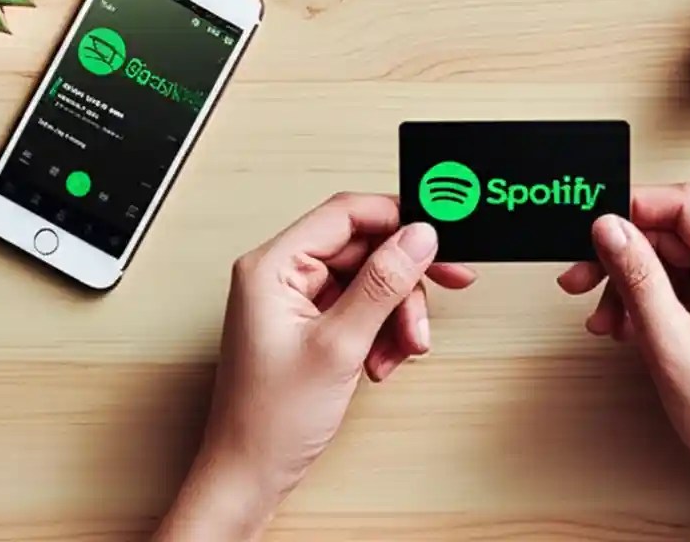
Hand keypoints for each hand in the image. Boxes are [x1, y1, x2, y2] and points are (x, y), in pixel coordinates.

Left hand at [154, 193, 475, 541]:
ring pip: (369, 281)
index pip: (346, 214)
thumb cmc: (268, 420)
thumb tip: (417, 237)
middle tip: (440, 294)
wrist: (249, 475)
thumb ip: (382, 284)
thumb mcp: (339, 345)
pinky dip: (382, 331)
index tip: (438, 236)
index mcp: (272, 266)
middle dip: (403, 282)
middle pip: (364, 250)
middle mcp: (280, 276)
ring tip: (403, 348)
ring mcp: (295, 301)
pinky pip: (360, 309)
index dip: (398, 220)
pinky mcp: (309, 325)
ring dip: (396, 313)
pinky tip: (382, 360)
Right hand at [558, 185, 689, 541]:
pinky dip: (646, 303)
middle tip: (579, 279)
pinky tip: (625, 329)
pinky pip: (679, 288)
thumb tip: (608, 227)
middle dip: (621, 255)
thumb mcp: (670, 344)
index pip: (686, 206)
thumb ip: (637, 278)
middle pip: (672, 234)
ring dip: (628, 285)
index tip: (591, 228)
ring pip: (669, 262)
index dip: (633, 208)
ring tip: (605, 321)